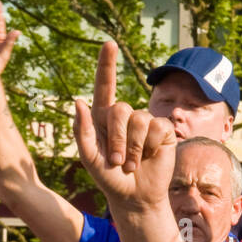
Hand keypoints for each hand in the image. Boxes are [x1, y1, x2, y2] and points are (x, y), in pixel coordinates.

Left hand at [73, 42, 175, 208]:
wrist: (133, 197)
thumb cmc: (108, 178)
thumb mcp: (89, 158)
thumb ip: (81, 131)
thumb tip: (79, 101)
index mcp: (103, 118)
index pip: (105, 87)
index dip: (107, 66)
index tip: (109, 44)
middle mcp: (125, 116)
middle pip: (120, 110)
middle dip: (116, 139)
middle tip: (116, 162)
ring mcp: (145, 121)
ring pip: (139, 120)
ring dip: (132, 148)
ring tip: (130, 164)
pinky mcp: (163, 129)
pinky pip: (156, 128)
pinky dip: (149, 147)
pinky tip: (149, 157)